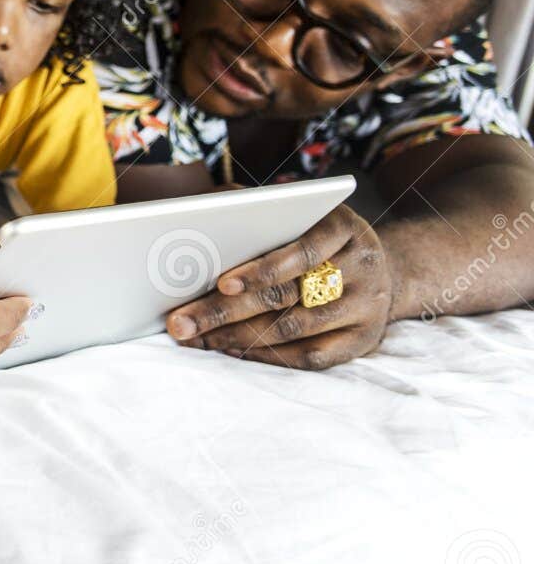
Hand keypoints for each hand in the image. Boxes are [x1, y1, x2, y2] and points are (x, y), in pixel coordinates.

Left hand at [165, 204, 392, 369]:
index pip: (302, 251)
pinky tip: (232, 350)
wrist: (383, 268)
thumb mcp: (298, 212)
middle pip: (287, 294)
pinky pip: (312, 357)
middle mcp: (361, 266)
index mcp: (342, 227)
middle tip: (180, 324)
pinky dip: (268, 356)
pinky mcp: (365, 340)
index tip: (221, 284)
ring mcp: (368, 307)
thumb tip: (200, 211)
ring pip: (295, 329)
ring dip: (239, 337)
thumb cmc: (315, 235)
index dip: (261, 270)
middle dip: (225, 311)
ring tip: (197, 337)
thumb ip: (254, 206)